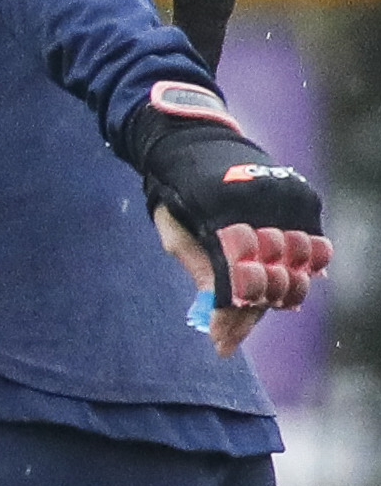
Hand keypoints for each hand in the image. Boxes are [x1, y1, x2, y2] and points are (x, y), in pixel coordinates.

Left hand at [117, 82, 329, 348]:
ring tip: (255, 304)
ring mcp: (287, 201)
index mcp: (222, 216)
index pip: (236, 283)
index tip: (219, 345)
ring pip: (298, 269)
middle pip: (272, 282)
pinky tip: (279, 282)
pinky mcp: (304, 197)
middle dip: (253, 312)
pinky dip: (298, 269)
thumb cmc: (175, 192)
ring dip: (279, 293)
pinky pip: (311, 247)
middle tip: (232, 331)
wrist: (194, 140)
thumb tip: (219, 319)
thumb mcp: (174, 232)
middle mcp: (261, 208)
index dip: (230, 319)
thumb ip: (201, 271)